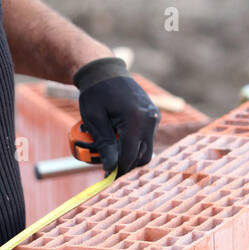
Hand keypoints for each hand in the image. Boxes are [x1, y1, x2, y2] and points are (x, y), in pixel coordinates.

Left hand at [74, 59, 160, 175]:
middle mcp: (150, 119)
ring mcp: (154, 117)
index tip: (107, 177)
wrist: (104, 71)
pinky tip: (116, 141)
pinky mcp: (152, 116)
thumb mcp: (94, 120)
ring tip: (110, 152)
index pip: (130, 155)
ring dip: (129, 155)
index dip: (118, 169)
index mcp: (136, 119)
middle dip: (126, 165)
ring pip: (145, 149)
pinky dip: (132, 144)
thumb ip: (104, 144)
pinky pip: (145, 138)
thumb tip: (110, 168)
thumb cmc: (95, 93)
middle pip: (143, 156)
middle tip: (109, 169)